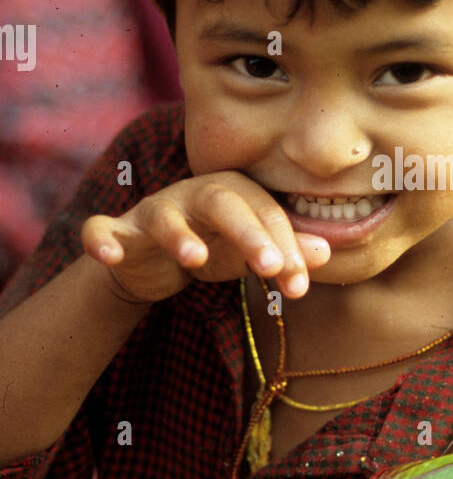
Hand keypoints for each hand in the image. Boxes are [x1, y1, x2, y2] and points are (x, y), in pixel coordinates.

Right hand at [81, 171, 330, 305]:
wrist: (155, 261)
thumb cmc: (214, 246)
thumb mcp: (250, 253)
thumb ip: (285, 252)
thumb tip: (325, 252)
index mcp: (234, 193)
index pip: (266, 214)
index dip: (285, 247)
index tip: (299, 285)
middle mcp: (193, 195)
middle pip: (224, 203)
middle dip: (248, 233)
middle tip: (270, 266)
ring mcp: (153, 211)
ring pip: (165, 215)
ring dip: (179, 235)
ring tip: (195, 259)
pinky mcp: (118, 231)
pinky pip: (102, 229)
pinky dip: (102, 239)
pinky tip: (109, 255)